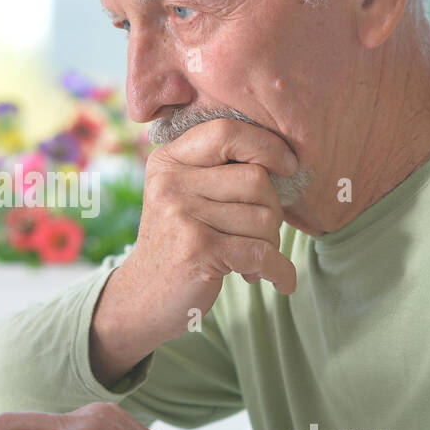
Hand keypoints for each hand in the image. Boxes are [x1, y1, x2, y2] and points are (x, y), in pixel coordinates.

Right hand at [90, 118, 298, 382]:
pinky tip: (279, 281)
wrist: (142, 298)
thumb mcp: (184, 195)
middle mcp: (171, 183)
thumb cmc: (177, 242)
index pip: (227, 132)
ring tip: (250, 258)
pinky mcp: (197, 250)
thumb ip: (218, 169)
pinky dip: (280, 272)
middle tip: (259, 235)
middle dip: (272, 211)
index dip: (266, 145)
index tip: (287, 165)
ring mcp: (182, 215)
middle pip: (257, 180)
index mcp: (169, 160)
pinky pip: (263, 254)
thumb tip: (286, 156)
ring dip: (271, 245)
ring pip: (264, 219)